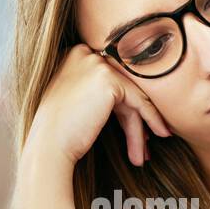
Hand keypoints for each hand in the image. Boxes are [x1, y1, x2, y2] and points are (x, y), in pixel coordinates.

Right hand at [27, 44, 172, 167]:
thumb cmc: (58, 132)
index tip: (136, 130)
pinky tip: (160, 135)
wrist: (48, 145)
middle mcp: (84, 53)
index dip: (124, 108)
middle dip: (134, 119)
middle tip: (145, 143)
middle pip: (121, 88)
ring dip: (140, 128)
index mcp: (72, 56)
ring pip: (130, 96)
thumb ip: (97, 93)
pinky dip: (151, 119)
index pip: (109, 80)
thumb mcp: (77, 102)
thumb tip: (129, 101)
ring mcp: (96, 64)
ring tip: (144, 154)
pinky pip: (138, 100)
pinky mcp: (108, 79)